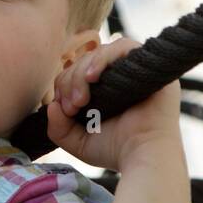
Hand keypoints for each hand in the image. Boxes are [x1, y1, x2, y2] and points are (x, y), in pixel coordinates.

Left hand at [44, 37, 181, 170]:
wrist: (144, 156)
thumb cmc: (115, 150)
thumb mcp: (77, 140)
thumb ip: (58, 125)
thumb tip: (52, 106)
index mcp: (104, 89)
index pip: (76, 71)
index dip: (63, 85)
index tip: (64, 109)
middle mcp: (121, 76)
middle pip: (84, 60)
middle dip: (70, 81)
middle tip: (72, 107)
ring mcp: (136, 68)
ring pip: (99, 53)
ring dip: (80, 73)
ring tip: (80, 100)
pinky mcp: (150, 64)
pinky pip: (122, 46)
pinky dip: (101, 59)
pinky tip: (92, 78)